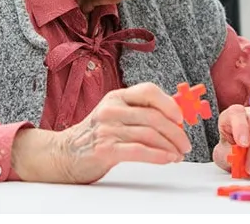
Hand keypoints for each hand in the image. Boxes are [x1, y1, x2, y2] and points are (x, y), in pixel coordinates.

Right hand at [13, 82, 190, 183]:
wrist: (64, 153)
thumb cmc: (96, 134)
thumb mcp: (115, 114)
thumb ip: (140, 112)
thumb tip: (175, 117)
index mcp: (117, 96)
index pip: (148, 91)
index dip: (169, 103)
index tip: (181, 117)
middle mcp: (112, 109)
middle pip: (153, 117)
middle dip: (176, 132)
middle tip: (186, 143)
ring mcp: (107, 129)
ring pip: (149, 134)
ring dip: (169, 146)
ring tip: (178, 154)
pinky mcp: (105, 149)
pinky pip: (139, 150)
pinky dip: (158, 155)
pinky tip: (168, 159)